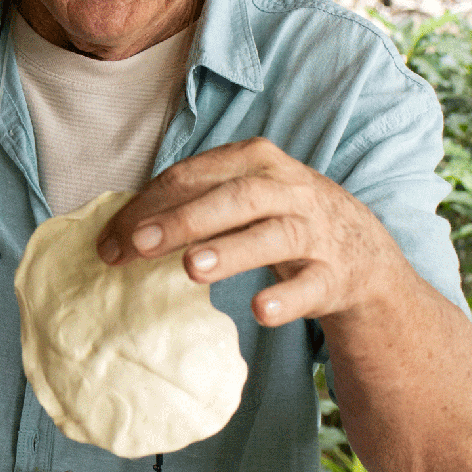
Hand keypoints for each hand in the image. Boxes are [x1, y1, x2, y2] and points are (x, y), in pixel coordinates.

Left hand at [95, 138, 406, 327]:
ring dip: (232, 251)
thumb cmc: (277, 217)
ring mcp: (313, 231)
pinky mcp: (332, 275)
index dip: (149, 206)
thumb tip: (119, 233)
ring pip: (272, 236)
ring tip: (192, 269)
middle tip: (139, 245)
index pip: (193, 177)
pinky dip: (286, 299)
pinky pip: (309, 286)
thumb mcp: (239, 195)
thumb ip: (187, 203)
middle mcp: (287, 189)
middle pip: (233, 198)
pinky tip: (259, 311)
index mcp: (254, 160)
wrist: (361, 251)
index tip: (109, 240)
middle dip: (183, 220)